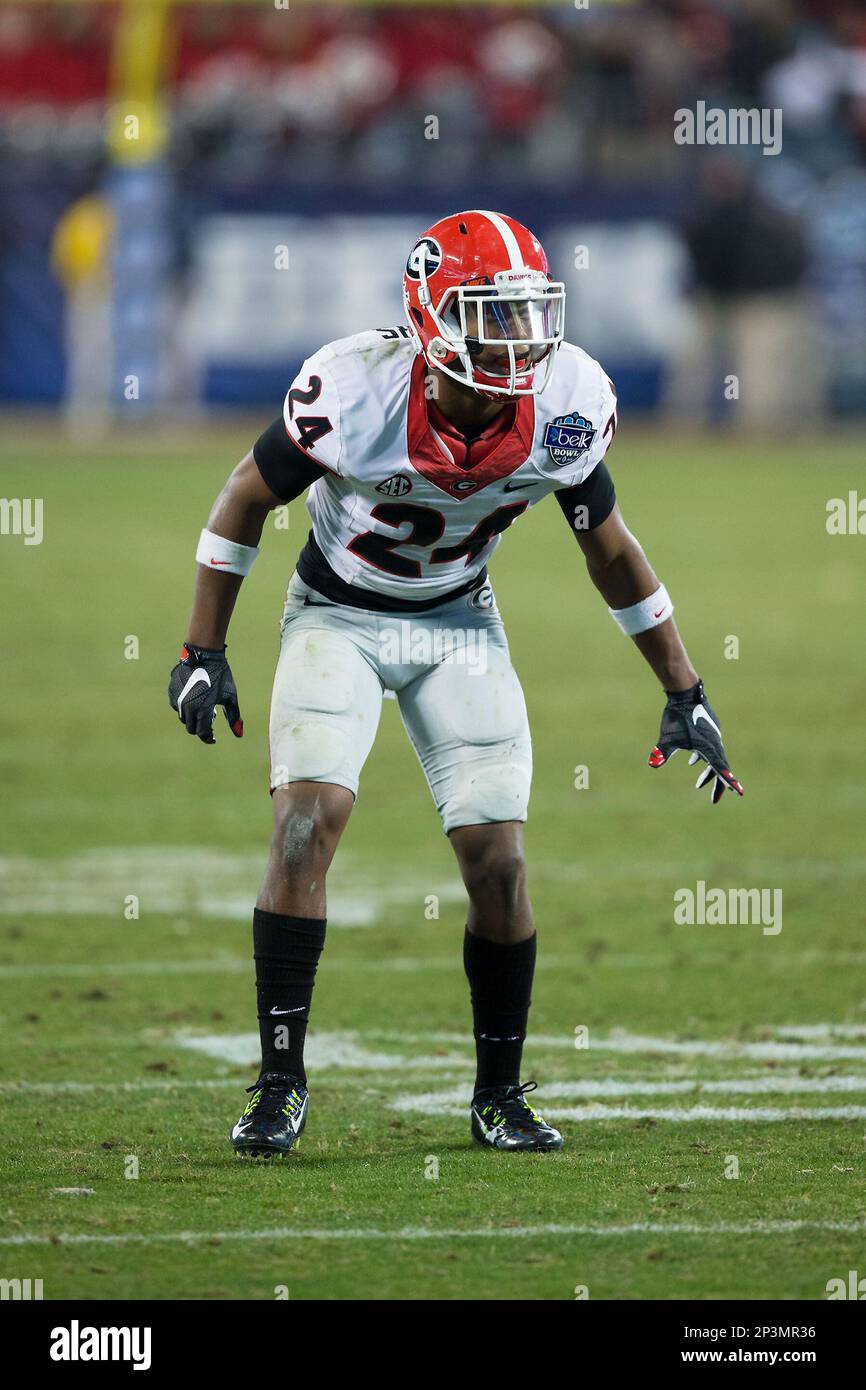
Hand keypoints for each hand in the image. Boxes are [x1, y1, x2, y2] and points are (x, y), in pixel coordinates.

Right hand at [168, 642, 242, 743]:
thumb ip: (234, 717)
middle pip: (191, 727)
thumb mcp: (230, 697)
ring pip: (183, 717)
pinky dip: (184, 706)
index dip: (208, 737)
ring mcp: (177, 698)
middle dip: (200, 726)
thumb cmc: (220, 675)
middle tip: (211, 716)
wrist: (204, 655)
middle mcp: (187, 707)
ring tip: (203, 705)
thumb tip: (239, 735)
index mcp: (202, 710)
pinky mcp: (172, 691)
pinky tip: (194, 697)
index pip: (202, 733)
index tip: (213, 738)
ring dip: (192, 717)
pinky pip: (176, 705)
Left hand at [648, 679, 742, 803]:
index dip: (729, 783)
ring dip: (708, 771)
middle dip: (717, 784)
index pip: (721, 770)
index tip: (740, 793)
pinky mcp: (709, 729)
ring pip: (714, 757)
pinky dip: (703, 757)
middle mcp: (715, 743)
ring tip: (699, 784)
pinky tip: (693, 761)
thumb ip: (662, 752)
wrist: (685, 693)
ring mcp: (713, 735)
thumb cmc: (677, 716)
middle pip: (720, 767)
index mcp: (709, 748)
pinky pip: (710, 748)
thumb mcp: (668, 738)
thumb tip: (653, 764)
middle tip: (713, 800)